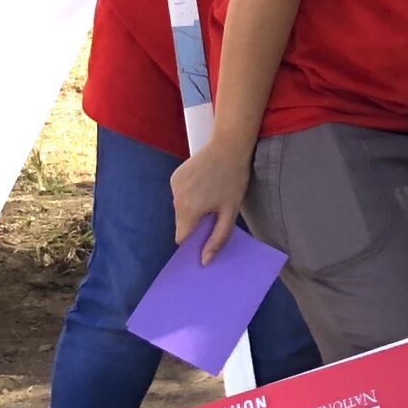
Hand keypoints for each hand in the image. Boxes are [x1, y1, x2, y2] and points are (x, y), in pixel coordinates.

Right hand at [171, 140, 251, 262]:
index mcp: (188, 210)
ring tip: (210, 195)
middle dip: (195, 223)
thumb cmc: (233, 180)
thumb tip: (204, 261)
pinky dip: (189, 195)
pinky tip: (203, 184)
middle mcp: (176, 199)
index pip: (182, 238)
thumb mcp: (230, 212)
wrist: (228, 146)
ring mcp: (173, 186)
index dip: (193, 240)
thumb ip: (217, 239)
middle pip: (181, 223)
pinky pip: (179, 195)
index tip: (206, 235)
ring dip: (192, 208)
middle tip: (214, 212)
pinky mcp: (175, 176)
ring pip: (180, 209)